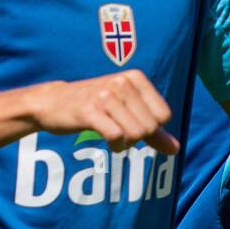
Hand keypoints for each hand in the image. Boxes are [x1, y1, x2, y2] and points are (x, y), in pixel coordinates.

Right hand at [26, 69, 178, 154]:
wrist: (53, 102)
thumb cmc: (96, 107)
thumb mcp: (128, 113)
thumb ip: (155, 132)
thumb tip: (176, 150)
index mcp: (136, 78)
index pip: (164, 115)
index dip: (152, 128)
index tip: (134, 124)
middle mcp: (122, 82)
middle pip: (150, 127)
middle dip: (138, 138)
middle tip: (120, 131)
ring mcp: (105, 95)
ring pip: (135, 133)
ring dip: (126, 143)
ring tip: (114, 136)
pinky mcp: (89, 111)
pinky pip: (116, 136)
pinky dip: (116, 146)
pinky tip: (109, 142)